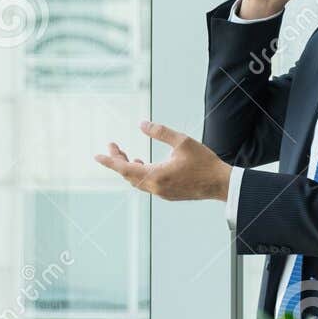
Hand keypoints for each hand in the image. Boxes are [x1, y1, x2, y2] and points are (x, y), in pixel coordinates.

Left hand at [94, 120, 230, 201]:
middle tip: (112, 147)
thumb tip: (141, 124)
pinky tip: (142, 163)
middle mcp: (156, 187)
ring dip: (128, 167)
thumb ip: (160, 132)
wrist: (220, 183)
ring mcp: (161, 193)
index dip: (110, 161)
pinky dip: (139, 173)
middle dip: (118, 160)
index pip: (125, 168)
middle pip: (128, 175)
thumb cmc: (203, 161)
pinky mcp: (168, 194)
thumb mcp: (182, 141)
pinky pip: (146, 184)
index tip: (97, 156)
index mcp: (156, 175)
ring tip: (124, 153)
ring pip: (137, 181)